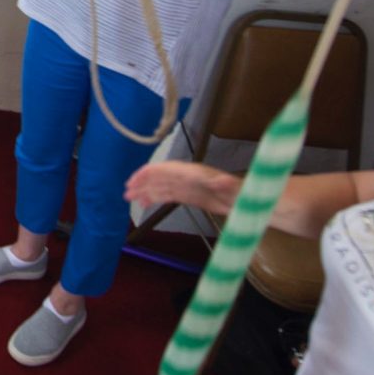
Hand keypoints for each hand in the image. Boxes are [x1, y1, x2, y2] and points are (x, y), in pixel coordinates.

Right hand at [125, 160, 240, 213]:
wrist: (247, 201)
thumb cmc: (240, 193)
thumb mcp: (233, 188)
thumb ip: (225, 184)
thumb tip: (222, 180)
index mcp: (192, 173)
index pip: (165, 170)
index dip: (148, 174)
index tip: (134, 180)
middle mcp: (186, 177)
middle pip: (159, 178)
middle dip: (142, 183)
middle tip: (127, 192)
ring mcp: (186, 187)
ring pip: (160, 186)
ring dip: (145, 191)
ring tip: (130, 198)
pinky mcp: (189, 196)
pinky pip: (167, 195)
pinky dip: (154, 198)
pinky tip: (145, 204)